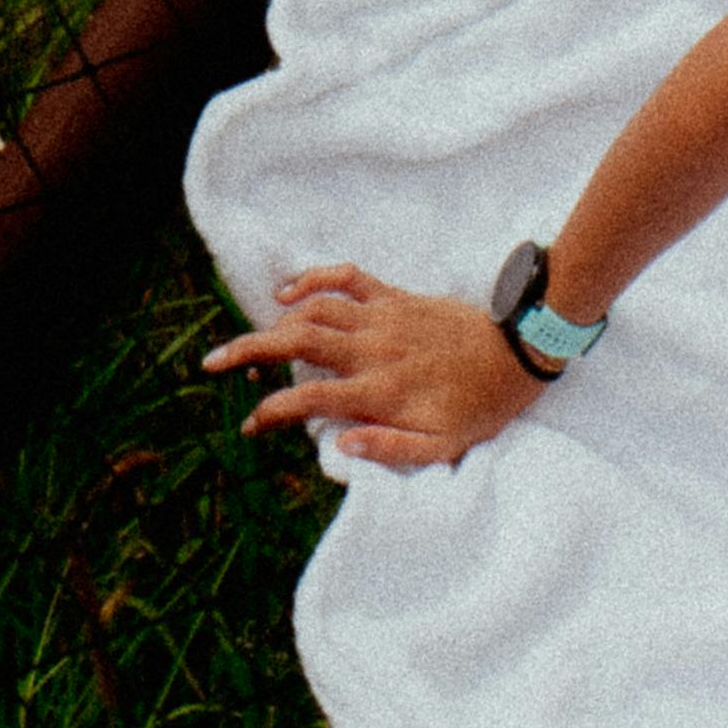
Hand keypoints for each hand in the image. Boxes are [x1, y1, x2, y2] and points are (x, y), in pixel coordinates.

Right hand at [201, 263, 542, 471]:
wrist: (516, 352)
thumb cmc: (478, 407)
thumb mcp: (441, 448)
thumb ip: (389, 448)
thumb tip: (339, 445)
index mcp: (381, 391)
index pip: (311, 399)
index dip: (274, 412)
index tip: (250, 426)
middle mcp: (375, 349)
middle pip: (299, 342)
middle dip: (250, 350)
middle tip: (211, 362)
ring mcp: (384, 317)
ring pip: (316, 310)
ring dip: (273, 319)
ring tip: (241, 338)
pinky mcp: (396, 296)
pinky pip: (349, 278)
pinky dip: (316, 278)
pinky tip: (288, 290)